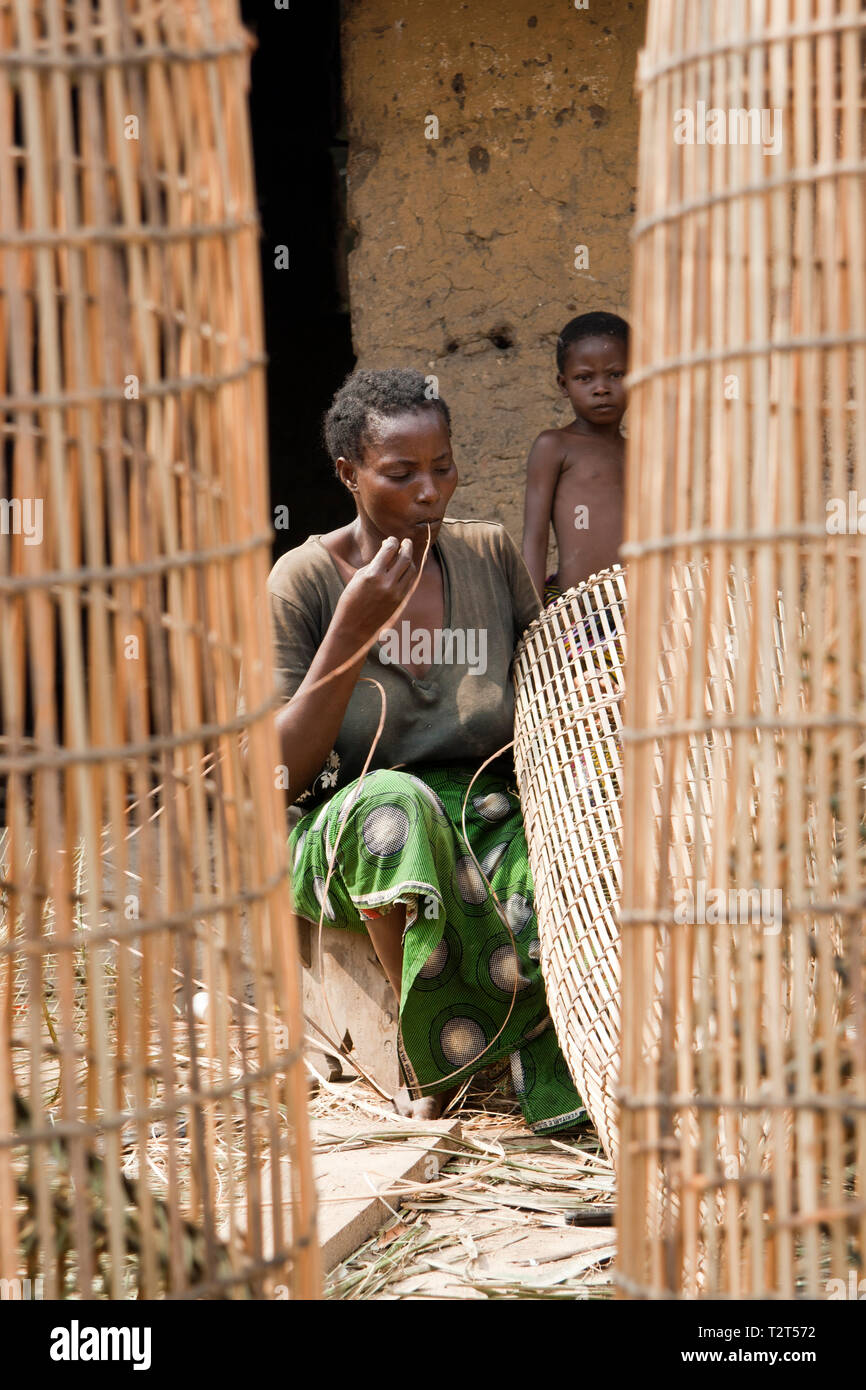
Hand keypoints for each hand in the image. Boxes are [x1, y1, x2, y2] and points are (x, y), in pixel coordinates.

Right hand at [332, 535, 415, 651]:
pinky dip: (409, 573)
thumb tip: (387, 553)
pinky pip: (410, 582)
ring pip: (411, 570)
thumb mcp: (358, 578)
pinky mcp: (401, 601)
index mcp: (373, 574)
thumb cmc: (350, 602)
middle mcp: (387, 583)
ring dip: (410, 559)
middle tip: (406, 542)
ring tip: (406, 555)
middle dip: (406, 546)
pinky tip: (406, 569)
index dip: (392, 541)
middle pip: (405, 558)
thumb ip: (374, 564)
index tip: (391, 540)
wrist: (353, 629)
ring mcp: (396, 593)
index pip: (389, 549)